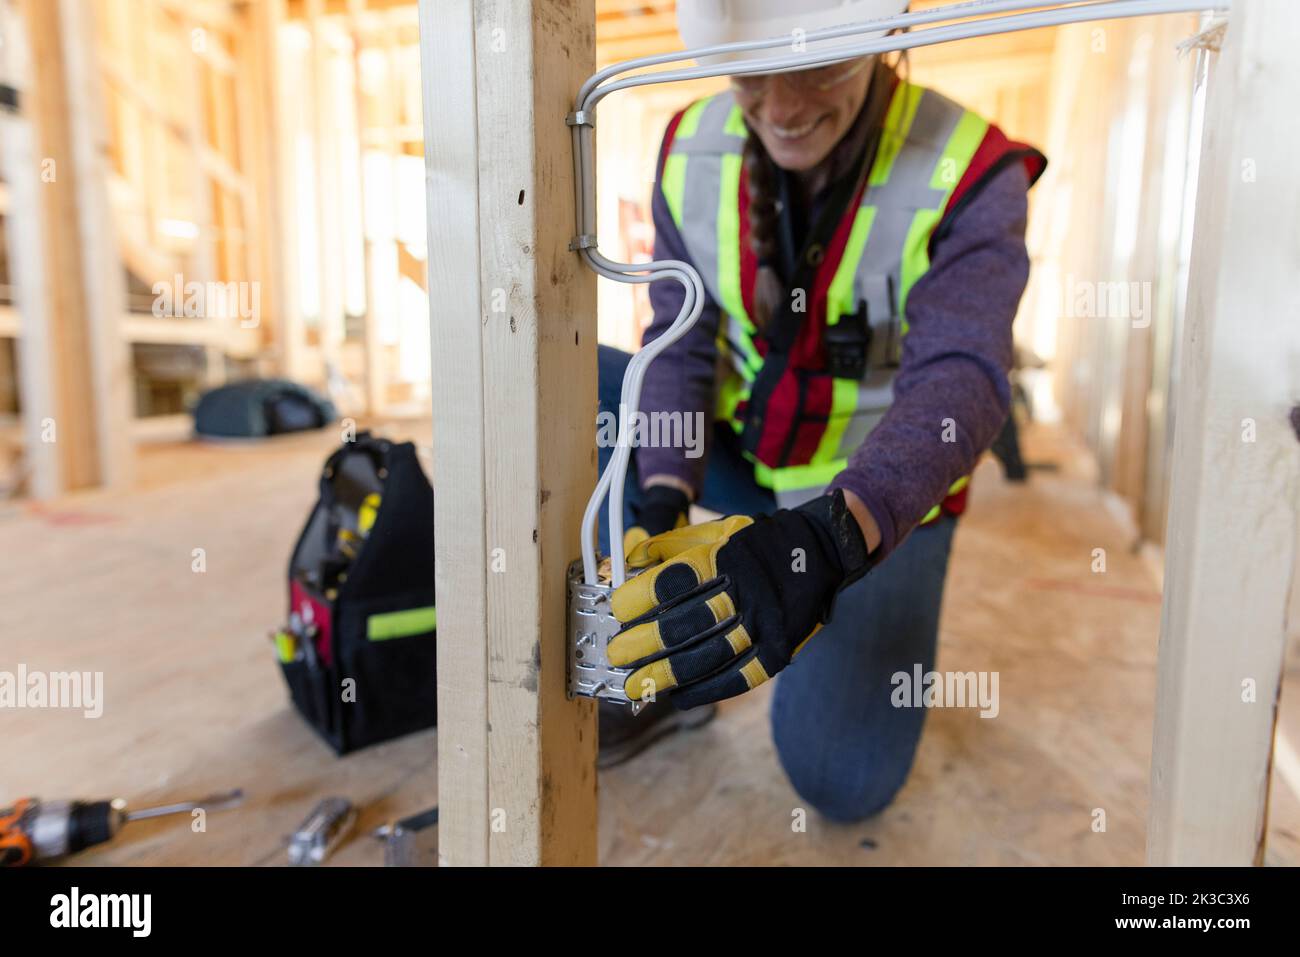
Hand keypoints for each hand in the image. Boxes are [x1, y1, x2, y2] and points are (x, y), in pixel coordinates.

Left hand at [608, 490, 870, 708]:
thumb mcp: (718, 529)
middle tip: (617, 655)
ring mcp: (765, 625)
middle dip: (645, 643)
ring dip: (667, 675)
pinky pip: (739, 678)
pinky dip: (705, 691)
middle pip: (687, 623)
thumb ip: (672, 544)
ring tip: (636, 685)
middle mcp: (747, 592)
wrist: (822, 552)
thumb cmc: (759, 543)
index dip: (641, 598)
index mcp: (727, 558)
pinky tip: (677, 696)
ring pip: (709, 657)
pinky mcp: (780, 651)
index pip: (675, 581)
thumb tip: (629, 560)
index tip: (616, 609)